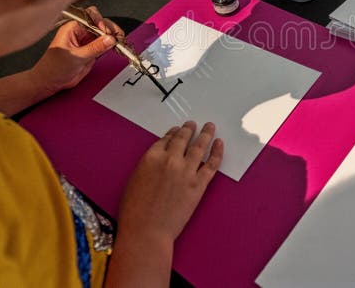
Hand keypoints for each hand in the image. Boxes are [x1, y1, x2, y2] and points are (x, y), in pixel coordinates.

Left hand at [29, 6, 122, 95]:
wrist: (51, 82)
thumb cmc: (53, 67)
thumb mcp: (76, 57)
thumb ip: (95, 47)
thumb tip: (110, 39)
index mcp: (72, 28)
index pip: (91, 17)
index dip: (101, 23)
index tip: (107, 33)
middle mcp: (80, 32)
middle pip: (100, 23)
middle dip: (110, 29)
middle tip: (117, 38)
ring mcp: (86, 41)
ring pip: (104, 34)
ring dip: (112, 37)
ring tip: (119, 43)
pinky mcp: (91, 50)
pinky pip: (104, 44)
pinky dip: (111, 46)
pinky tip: (115, 48)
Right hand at [117, 121, 223, 244]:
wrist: (147, 230)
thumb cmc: (134, 210)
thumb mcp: (135, 179)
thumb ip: (149, 165)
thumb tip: (160, 158)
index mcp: (152, 157)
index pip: (166, 139)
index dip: (173, 133)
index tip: (177, 130)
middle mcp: (170, 160)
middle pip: (183, 139)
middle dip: (189, 129)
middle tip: (193, 124)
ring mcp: (186, 171)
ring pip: (199, 146)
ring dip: (206, 134)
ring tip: (210, 127)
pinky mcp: (199, 184)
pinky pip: (212, 164)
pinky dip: (217, 152)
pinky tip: (220, 144)